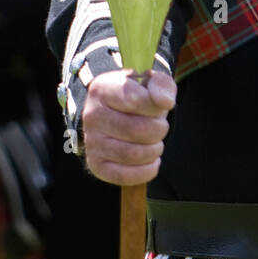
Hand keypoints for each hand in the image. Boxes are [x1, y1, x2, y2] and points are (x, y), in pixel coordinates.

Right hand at [81, 68, 175, 185]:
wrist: (112, 113)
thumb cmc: (136, 96)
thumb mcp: (150, 82)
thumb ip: (161, 84)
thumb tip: (166, 102)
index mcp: (103, 89)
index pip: (136, 99)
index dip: (156, 106)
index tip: (160, 105)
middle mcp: (92, 115)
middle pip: (138, 130)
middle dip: (160, 129)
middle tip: (159, 126)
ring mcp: (91, 142)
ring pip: (134, 154)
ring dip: (155, 150)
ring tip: (155, 142)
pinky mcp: (95, 164)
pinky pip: (125, 176)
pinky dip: (147, 171)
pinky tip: (151, 160)